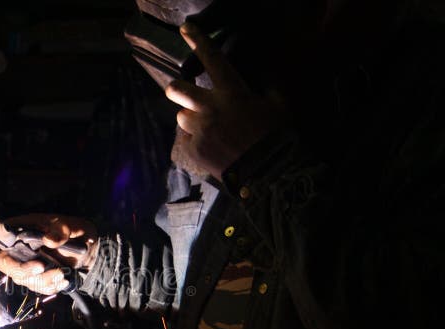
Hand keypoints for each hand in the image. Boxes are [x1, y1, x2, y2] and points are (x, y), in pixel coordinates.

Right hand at [0, 213, 97, 294]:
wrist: (90, 251)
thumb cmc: (76, 232)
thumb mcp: (72, 227)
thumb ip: (61, 231)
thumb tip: (48, 240)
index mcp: (22, 229)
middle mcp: (19, 248)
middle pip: (5, 263)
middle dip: (22, 269)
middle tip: (41, 267)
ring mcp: (26, 264)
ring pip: (22, 278)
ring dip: (41, 280)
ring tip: (62, 273)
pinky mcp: (35, 277)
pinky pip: (35, 287)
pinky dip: (49, 286)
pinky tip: (62, 280)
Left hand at [165, 23, 282, 178]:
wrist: (267, 172)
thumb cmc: (276, 136)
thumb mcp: (279, 105)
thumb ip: (268, 87)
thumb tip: (264, 77)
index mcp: (232, 92)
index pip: (212, 60)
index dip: (198, 41)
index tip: (185, 29)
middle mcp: (210, 108)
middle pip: (176, 90)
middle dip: (177, 89)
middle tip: (186, 94)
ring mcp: (200, 130)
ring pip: (182, 116)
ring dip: (192, 119)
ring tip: (210, 128)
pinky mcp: (194, 150)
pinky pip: (187, 140)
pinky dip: (197, 141)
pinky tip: (213, 147)